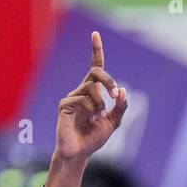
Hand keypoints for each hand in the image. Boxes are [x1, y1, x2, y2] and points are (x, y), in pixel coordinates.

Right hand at [54, 31, 127, 161]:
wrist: (80, 152)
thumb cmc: (94, 137)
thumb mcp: (113, 122)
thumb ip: (119, 107)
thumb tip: (121, 90)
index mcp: (94, 92)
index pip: (95, 67)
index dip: (96, 50)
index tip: (95, 34)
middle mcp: (82, 90)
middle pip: (96, 71)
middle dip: (108, 80)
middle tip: (114, 94)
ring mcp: (73, 96)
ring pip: (91, 87)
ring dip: (100, 102)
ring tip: (98, 117)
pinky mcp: (65, 104)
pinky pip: (81, 98)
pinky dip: (90, 110)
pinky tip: (88, 120)